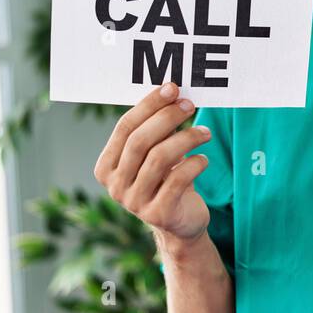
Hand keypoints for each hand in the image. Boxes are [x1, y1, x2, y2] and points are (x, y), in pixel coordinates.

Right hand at [94, 82, 214, 261]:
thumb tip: (172, 93)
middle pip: (140, 141)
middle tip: (190, 104)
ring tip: (205, 132)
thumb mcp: (155, 155)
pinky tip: (204, 159)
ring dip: (186, 138)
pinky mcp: (159, 214)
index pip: (124, 128)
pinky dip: (194, 164)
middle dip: (167, 117)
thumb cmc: (167, 180)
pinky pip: (178, 180)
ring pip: (159, 159)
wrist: (180, 223)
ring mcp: (134, 203)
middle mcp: (115, 186)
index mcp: (106, 167)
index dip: (148, 105)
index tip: (172, 88)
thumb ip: (156, 130)